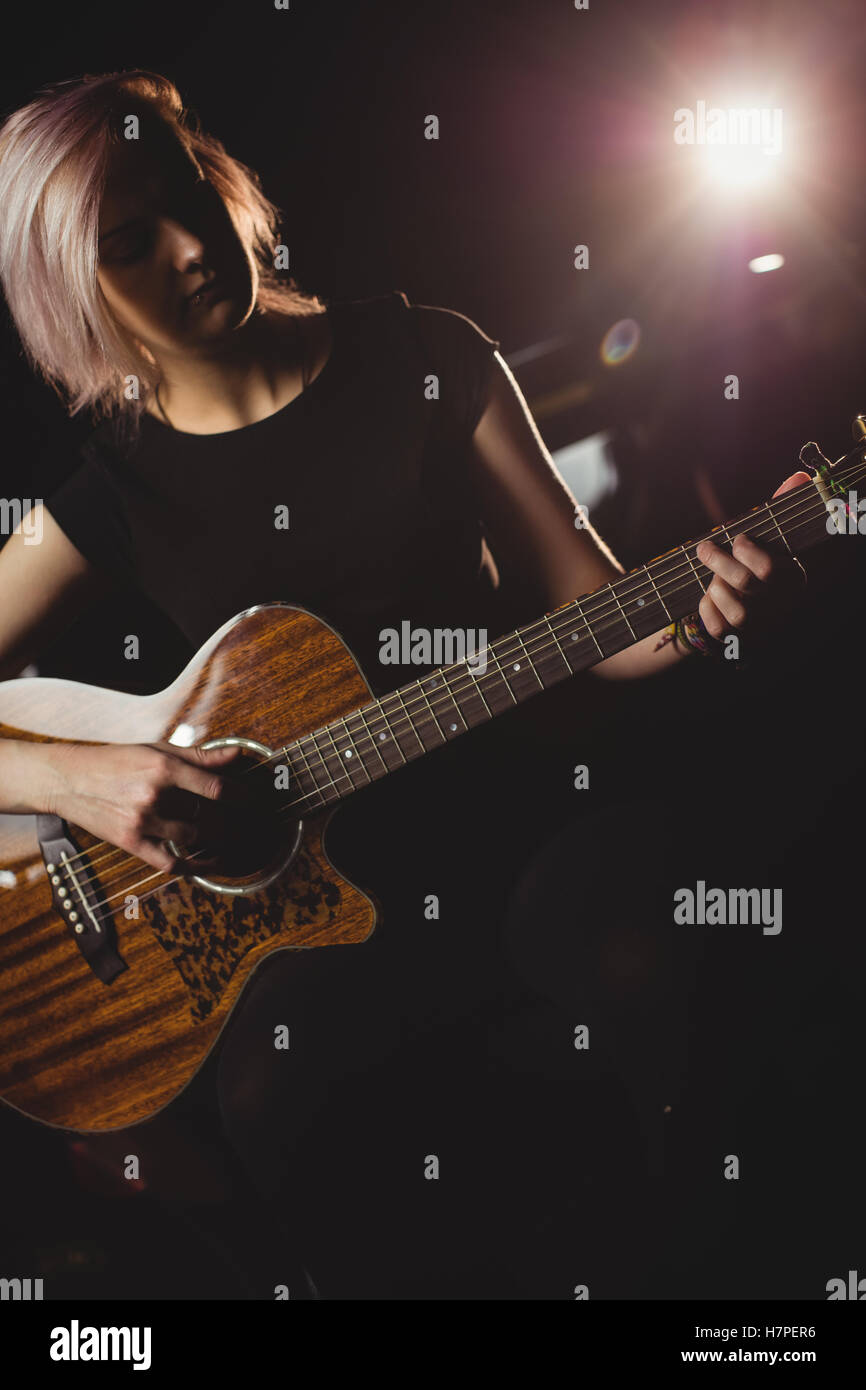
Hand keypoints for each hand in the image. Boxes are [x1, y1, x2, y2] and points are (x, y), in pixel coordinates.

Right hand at [46, 740, 247, 873]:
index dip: (242, 796)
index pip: (216, 787)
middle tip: (251, 824)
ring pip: (195, 839)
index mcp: (163, 769)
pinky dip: (195, 868)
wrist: (68, 780)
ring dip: (219, 842)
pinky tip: (211, 864)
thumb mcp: (157, 750)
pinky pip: (170, 864)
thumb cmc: (115, 762)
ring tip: (234, 839)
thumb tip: (236, 753)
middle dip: (235, 822)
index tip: (255, 800)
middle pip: (209, 815)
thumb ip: (199, 756)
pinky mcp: (131, 843)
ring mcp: (142, 822)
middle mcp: (154, 796)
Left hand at [694, 471, 809, 640]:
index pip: (769, 568)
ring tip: (713, 579)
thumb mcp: (769, 538)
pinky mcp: (739, 643)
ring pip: (731, 607)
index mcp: (794, 579)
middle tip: (703, 548)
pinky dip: (707, 610)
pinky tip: (710, 599)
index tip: (737, 539)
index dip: (747, 551)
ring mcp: (761, 628)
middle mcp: (782, 606)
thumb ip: (781, 509)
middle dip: (718, 560)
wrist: (744, 609)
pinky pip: (716, 626)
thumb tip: (799, 477)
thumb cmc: (755, 564)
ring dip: (714, 588)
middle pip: (744, 583)